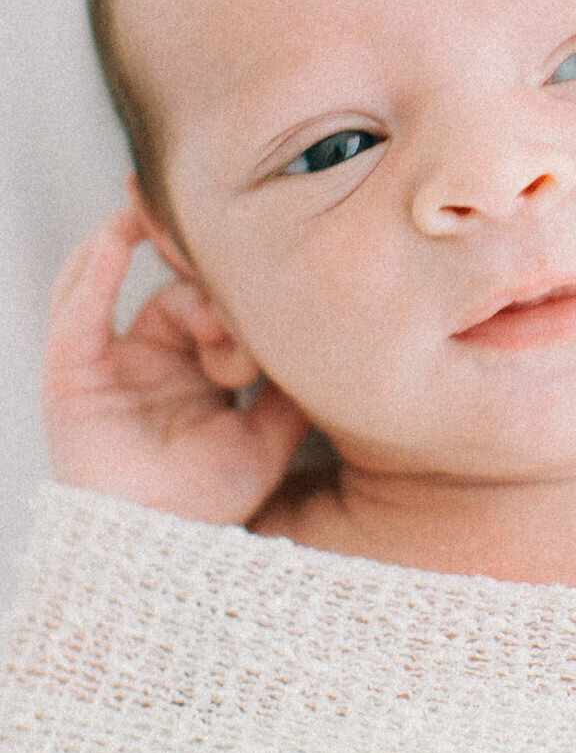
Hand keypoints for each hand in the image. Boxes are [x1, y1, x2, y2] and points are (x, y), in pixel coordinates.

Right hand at [42, 203, 309, 524]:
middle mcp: (146, 357)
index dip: (233, 298)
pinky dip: (96, 272)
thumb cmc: (213, 499)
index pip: (209, 304)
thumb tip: (329, 340)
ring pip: (126, 286)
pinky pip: (78, 311)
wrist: (163, 548)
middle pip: (172, 288)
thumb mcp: (269, 434)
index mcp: (189, 367)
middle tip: (223, 246)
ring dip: (142, 244)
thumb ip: (290, 387)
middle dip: (202, 271)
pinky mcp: (70, 376)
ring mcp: (105, 363)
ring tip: (156, 204)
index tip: (258, 300)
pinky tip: (118, 236)